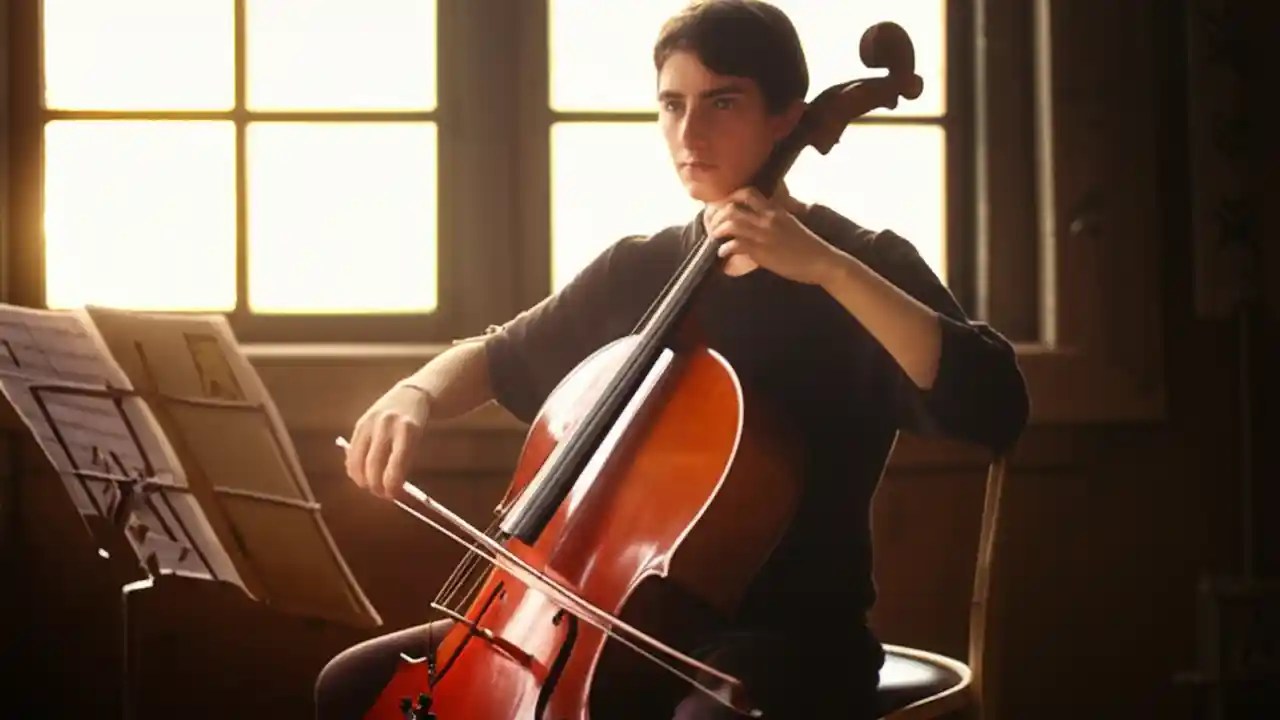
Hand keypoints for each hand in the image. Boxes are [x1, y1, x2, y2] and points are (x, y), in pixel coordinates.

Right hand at [344, 381, 430, 498]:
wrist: (411, 394)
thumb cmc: (417, 423)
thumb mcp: (418, 440)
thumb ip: (404, 462)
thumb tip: (391, 490)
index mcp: (408, 430)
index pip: (396, 465)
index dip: (392, 485)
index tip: (393, 496)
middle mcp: (387, 425)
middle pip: (373, 464)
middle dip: (375, 485)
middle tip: (381, 494)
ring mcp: (371, 423)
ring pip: (358, 460)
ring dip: (361, 479)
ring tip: (369, 487)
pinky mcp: (360, 423)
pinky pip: (351, 451)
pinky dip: (353, 467)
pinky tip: (359, 475)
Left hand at [703, 187, 840, 284]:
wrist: (821, 261)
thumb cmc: (807, 245)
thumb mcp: (790, 222)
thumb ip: (775, 216)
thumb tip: (762, 215)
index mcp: (775, 209)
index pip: (748, 193)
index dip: (731, 197)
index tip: (724, 207)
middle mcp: (768, 218)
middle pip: (733, 207)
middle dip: (718, 215)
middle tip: (713, 224)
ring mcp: (764, 235)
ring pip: (732, 223)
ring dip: (718, 230)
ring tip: (715, 238)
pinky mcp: (762, 252)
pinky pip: (736, 245)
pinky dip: (725, 249)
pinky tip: (723, 254)